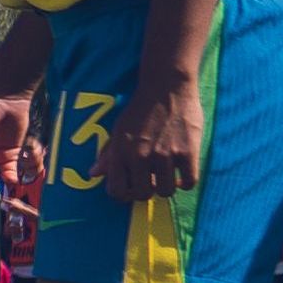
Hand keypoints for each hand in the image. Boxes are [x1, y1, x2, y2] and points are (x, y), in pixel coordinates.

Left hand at [107, 75, 204, 202]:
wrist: (167, 87)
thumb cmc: (140, 109)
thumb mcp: (118, 130)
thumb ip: (107, 154)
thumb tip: (93, 174)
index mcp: (120, 152)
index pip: (117, 191)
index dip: (124, 194)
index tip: (132, 188)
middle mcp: (140, 156)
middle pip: (143, 195)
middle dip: (147, 191)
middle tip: (152, 181)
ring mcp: (165, 155)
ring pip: (166, 191)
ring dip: (167, 187)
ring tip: (168, 174)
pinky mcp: (187, 152)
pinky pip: (189, 182)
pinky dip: (186, 183)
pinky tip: (182, 173)